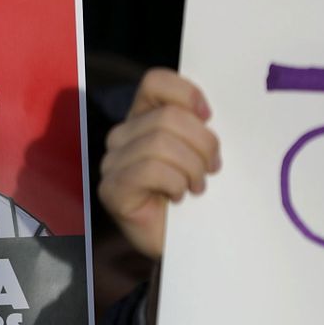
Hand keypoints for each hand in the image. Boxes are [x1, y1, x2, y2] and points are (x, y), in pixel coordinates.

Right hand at [97, 68, 220, 260]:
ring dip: (191, 167)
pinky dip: (173, 183)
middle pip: (167, 116)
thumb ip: (199, 125)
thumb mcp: (201, 151)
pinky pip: (148, 170)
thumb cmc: (195, 195)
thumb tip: (209, 112)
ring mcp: (112, 163)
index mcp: (143, 117)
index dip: (187, 93)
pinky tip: (178, 197)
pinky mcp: (111, 190)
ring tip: (197, 187)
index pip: (156, 81)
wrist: (186, 243)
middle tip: (212, 168)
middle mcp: (122, 136)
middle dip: (201, 143)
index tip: (210, 117)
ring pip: (159, 143)